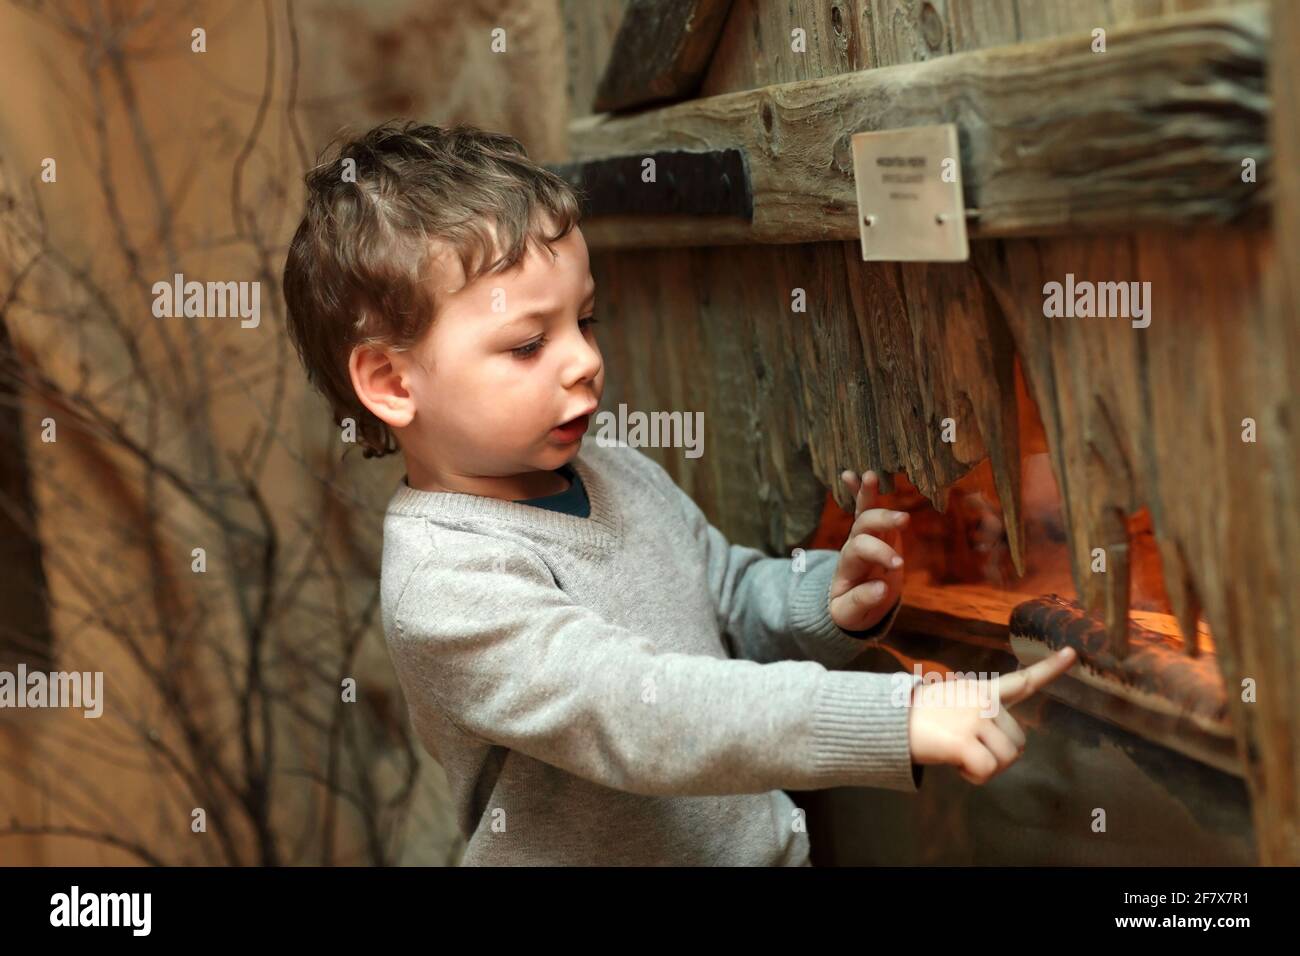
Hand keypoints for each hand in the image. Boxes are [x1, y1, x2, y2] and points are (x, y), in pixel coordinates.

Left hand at [828, 469, 908, 632]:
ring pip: (865, 513)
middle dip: (882, 520)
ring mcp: (865, 539)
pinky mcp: (879, 536)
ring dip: (868, 494)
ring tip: (870, 475)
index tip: (898, 566)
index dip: (880, 553)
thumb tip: (882, 587)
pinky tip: (853, 473)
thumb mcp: (850, 615)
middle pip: (863, 526)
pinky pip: (869, 511)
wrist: (850, 606)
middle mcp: (854, 548)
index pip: (861, 550)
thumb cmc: (850, 612)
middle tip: (904, 520)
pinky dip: (862, 492)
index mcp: (847, 566)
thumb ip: (863, 602)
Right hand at [908, 646, 1077, 784]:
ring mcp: (976, 720)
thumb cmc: (919, 718)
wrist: (888, 721)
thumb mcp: (953, 706)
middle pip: (1018, 743)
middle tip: (964, 747)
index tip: (1073, 653)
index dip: (1050, 668)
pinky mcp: (966, 741)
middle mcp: (984, 702)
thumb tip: (997, 743)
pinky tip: (956, 764)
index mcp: (982, 691)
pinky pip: (988, 770)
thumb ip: (981, 716)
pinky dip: (973, 776)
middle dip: (997, 754)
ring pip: (1006, 760)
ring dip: (984, 767)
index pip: (1022, 680)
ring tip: (957, 753)